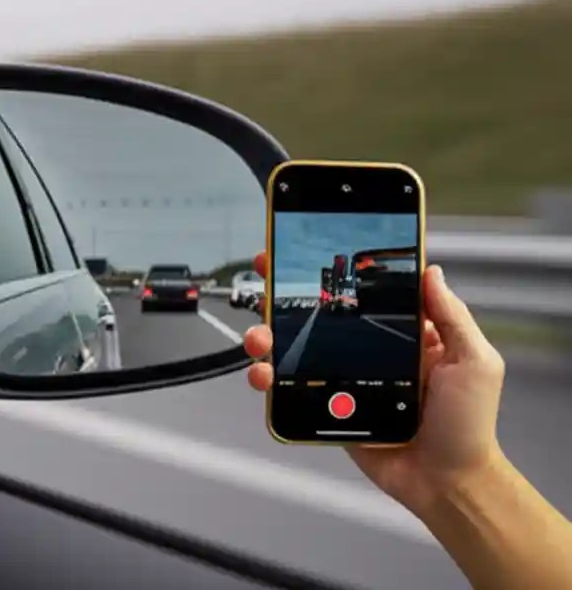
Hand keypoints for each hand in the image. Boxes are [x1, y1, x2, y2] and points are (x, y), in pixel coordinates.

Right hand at [243, 253, 506, 514]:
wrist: (446, 482)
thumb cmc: (468, 425)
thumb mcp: (474, 362)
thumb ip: (451, 317)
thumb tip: (431, 271)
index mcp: (403, 334)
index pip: (364, 293)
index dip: (335, 271)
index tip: (306, 251)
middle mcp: (369, 352)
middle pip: (318, 316)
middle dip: (285, 297)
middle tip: (266, 283)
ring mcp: (344, 380)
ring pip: (295, 350)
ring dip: (268, 338)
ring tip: (259, 339)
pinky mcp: (327, 408)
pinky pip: (291, 389)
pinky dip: (269, 380)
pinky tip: (263, 375)